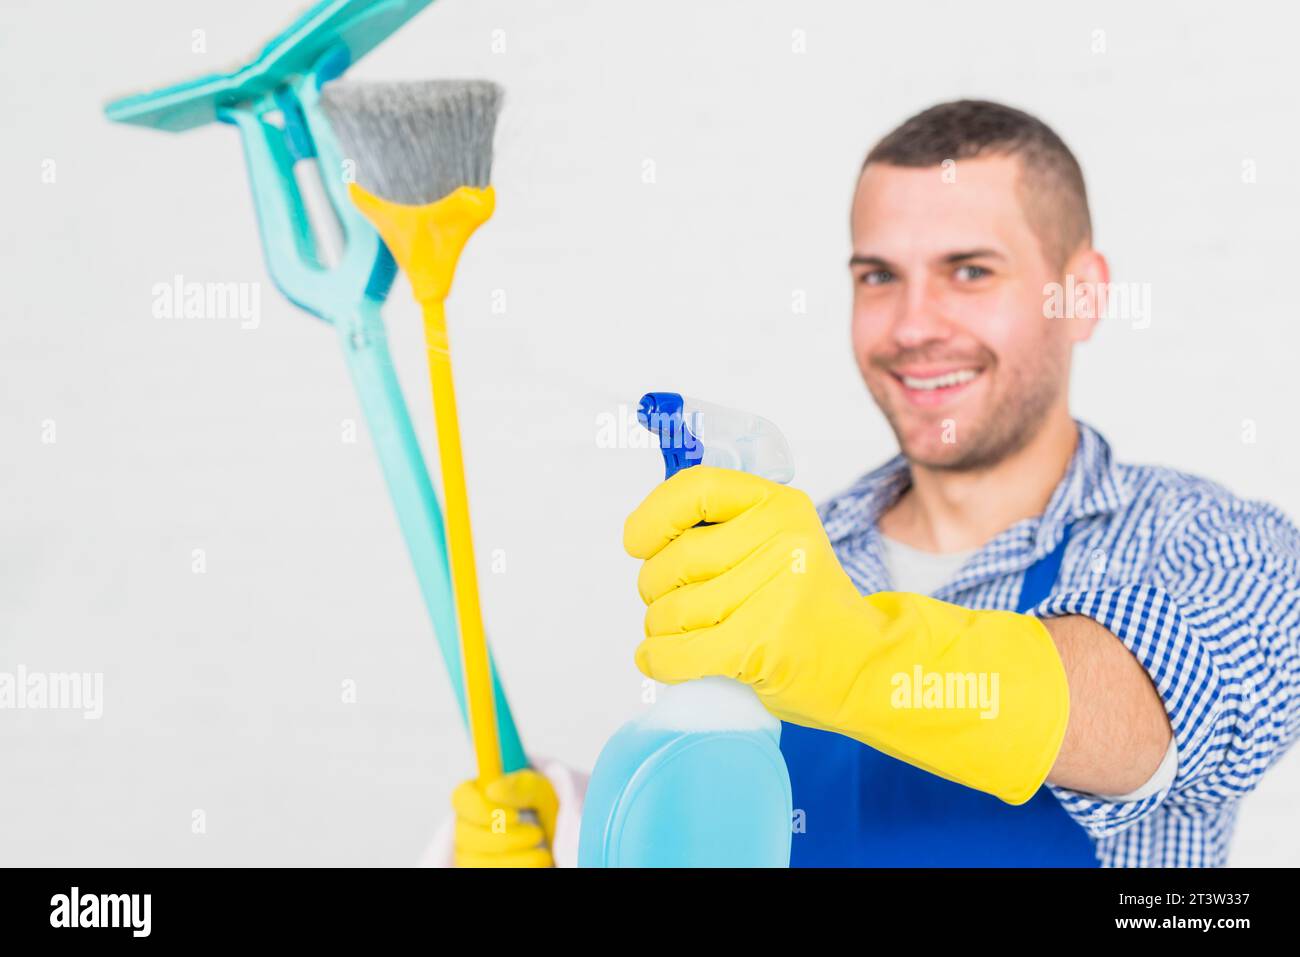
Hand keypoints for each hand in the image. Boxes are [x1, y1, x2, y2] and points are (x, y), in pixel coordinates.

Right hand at [451, 768, 557, 867]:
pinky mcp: (477, 870)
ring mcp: (468, 852)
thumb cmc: (541, 808)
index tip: (515, 816)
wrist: (552, 840)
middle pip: (468, 835)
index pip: (462, 799)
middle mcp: (465, 824)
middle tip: (538, 834)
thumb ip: (520, 787)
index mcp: (474, 796)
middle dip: (507, 838)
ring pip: (477, 862)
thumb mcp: (539, 791)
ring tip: (543, 855)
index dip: (483, 809)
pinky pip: (487, 874)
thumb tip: (493, 790)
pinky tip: (534, 865)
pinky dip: (514, 870)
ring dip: (515, 860)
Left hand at [622, 466, 1069, 803]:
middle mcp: (779, 541)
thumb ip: (726, 527)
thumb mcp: (781, 542)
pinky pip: (678, 652)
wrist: (867, 665)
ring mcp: (772, 594)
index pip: (693, 489)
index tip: (639, 542)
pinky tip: (659, 659)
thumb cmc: (808, 604)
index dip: (652, 517)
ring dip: (659, 628)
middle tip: (668, 601)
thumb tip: (645, 529)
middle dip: (655, 587)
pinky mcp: (761, 646)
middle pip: (674, 559)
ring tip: (680, 633)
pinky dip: (658, 660)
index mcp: (779, 505)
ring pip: (671, 610)